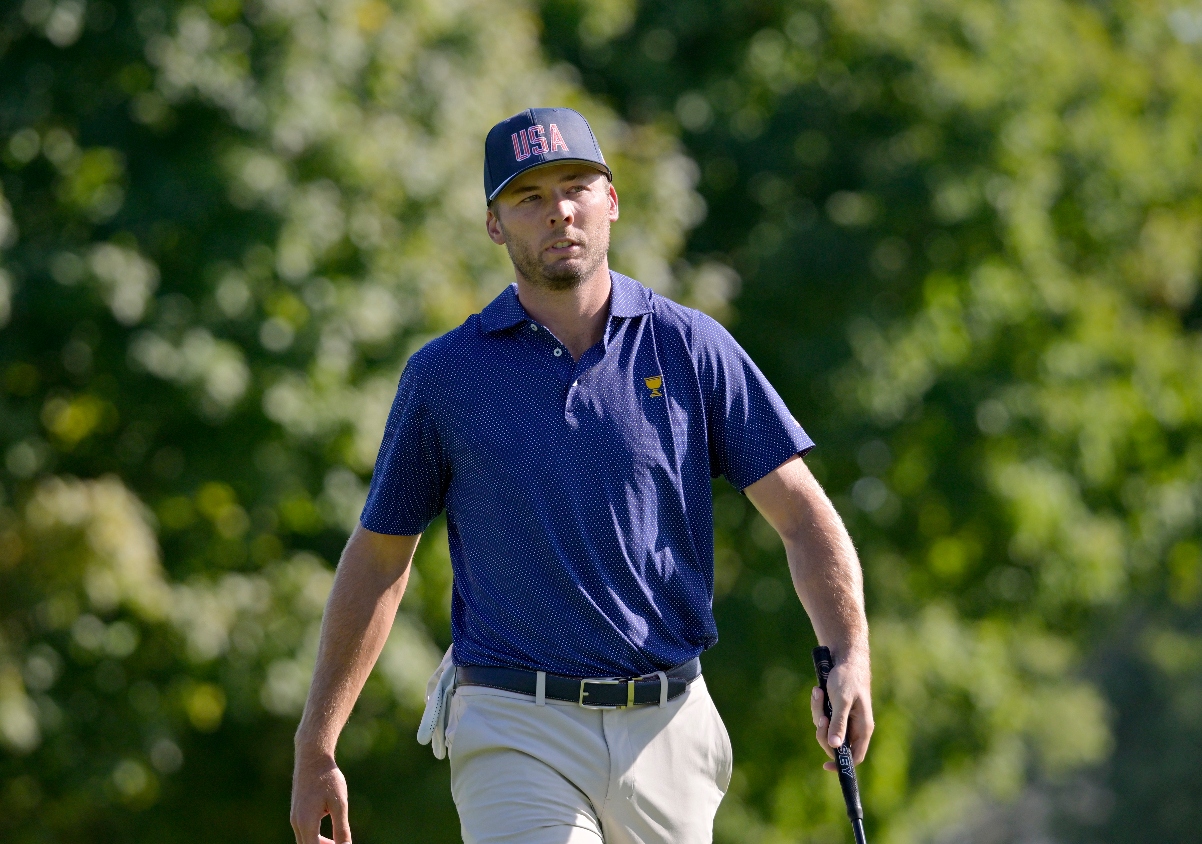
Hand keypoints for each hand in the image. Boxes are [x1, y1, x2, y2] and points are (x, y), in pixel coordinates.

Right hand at [290, 750, 351, 843]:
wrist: (312, 757)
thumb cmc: (328, 778)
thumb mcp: (339, 804)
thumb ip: (342, 829)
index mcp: (306, 823)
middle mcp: (296, 823)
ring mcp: (294, 818)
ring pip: (305, 841)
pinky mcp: (296, 812)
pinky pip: (304, 833)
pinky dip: (315, 838)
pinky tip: (330, 837)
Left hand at [809, 651, 873, 769]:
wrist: (844, 658)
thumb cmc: (848, 678)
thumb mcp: (842, 701)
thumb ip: (839, 723)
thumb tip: (835, 746)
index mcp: (863, 728)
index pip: (855, 756)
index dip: (842, 764)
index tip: (826, 766)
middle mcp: (854, 727)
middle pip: (835, 744)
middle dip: (824, 731)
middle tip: (822, 717)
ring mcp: (844, 719)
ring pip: (826, 729)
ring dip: (818, 713)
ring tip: (819, 693)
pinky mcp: (835, 711)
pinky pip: (822, 717)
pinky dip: (817, 706)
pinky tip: (818, 691)